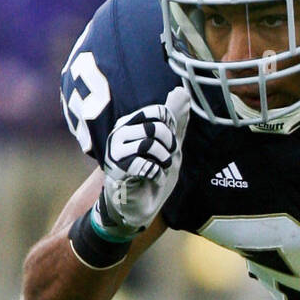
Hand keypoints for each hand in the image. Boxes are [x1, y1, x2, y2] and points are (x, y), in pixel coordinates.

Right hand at [98, 87, 190, 235]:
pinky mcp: (116, 169)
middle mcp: (120, 132)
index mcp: (131, 122)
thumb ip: (175, 120)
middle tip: (162, 161)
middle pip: (157, 128)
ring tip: (156, 170)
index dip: (172, 130)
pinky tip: (150, 181)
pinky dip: (157, 177)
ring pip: (151, 145)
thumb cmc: (151, 175)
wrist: (139, 207)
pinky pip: (147, 166)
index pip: (160, 112)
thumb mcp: (170, 146)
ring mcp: (116, 150)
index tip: (168, 145)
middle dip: (168, 148)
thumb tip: (184, 91)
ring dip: (163, 163)